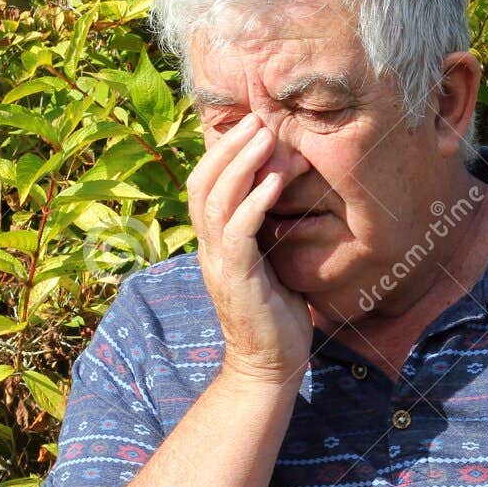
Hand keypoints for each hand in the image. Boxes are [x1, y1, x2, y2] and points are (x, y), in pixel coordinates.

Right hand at [186, 113, 314, 386]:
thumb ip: (267, 232)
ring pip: (216, 200)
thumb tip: (284, 196)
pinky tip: (274, 181)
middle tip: (259, 120)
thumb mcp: (271, 264)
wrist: (269, 366)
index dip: (223, 153)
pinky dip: (255, 201)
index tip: (253, 126)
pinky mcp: (236, 279)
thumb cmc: (276, 316)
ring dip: (242, 164)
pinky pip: (238, 231)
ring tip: (267, 138)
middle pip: (203, 183)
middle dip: (229, 147)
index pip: (204, 185)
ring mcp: (218, 263)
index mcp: (213, 243)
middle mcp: (208, 248)